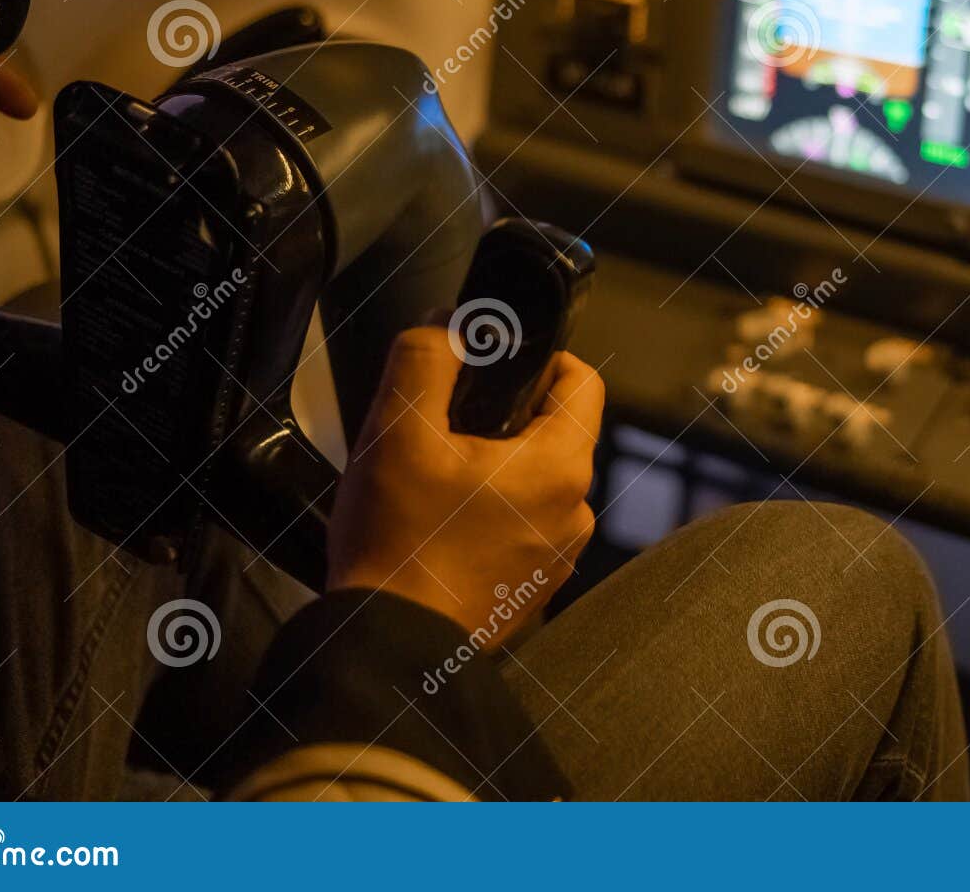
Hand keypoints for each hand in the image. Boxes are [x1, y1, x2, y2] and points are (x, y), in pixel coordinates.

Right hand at [327, 326, 603, 644]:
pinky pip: (522, 525)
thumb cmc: (396, 546)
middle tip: (443, 425)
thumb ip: (425, 357)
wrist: (387, 647)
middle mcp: (575, 512)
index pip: (582, 379)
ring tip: (435, 481)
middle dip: (503, 417)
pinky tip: (440, 525)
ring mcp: (558, 555)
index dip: (541, 357)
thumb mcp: (398, 429)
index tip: (492, 364)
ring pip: (535, 479)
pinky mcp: (532, 586)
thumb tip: (445, 324)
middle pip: (555, 430)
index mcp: (561, 466)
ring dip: (494, 469)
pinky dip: (490, 514)